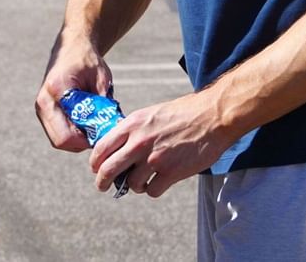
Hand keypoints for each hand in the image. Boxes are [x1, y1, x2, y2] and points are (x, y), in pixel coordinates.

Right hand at [35, 33, 112, 152]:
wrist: (72, 48)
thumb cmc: (88, 61)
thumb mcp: (101, 79)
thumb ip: (103, 104)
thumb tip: (112, 131)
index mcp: (56, 92)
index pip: (65, 135)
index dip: (86, 141)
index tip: (103, 133)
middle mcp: (43, 102)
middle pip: (60, 142)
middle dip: (82, 142)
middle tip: (101, 132)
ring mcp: (41, 108)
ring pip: (58, 141)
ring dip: (77, 140)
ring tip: (94, 125)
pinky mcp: (44, 112)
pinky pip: (57, 133)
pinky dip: (73, 134)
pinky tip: (86, 122)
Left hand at [87, 92, 236, 197]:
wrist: (210, 117)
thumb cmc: (181, 114)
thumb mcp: (149, 115)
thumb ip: (132, 130)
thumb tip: (117, 146)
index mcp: (131, 125)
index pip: (101, 148)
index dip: (95, 162)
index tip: (95, 168)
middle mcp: (139, 142)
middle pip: (109, 169)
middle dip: (102, 181)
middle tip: (102, 186)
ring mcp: (155, 159)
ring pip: (131, 184)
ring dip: (134, 186)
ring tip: (140, 182)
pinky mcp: (172, 172)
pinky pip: (152, 191)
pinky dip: (152, 190)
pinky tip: (157, 184)